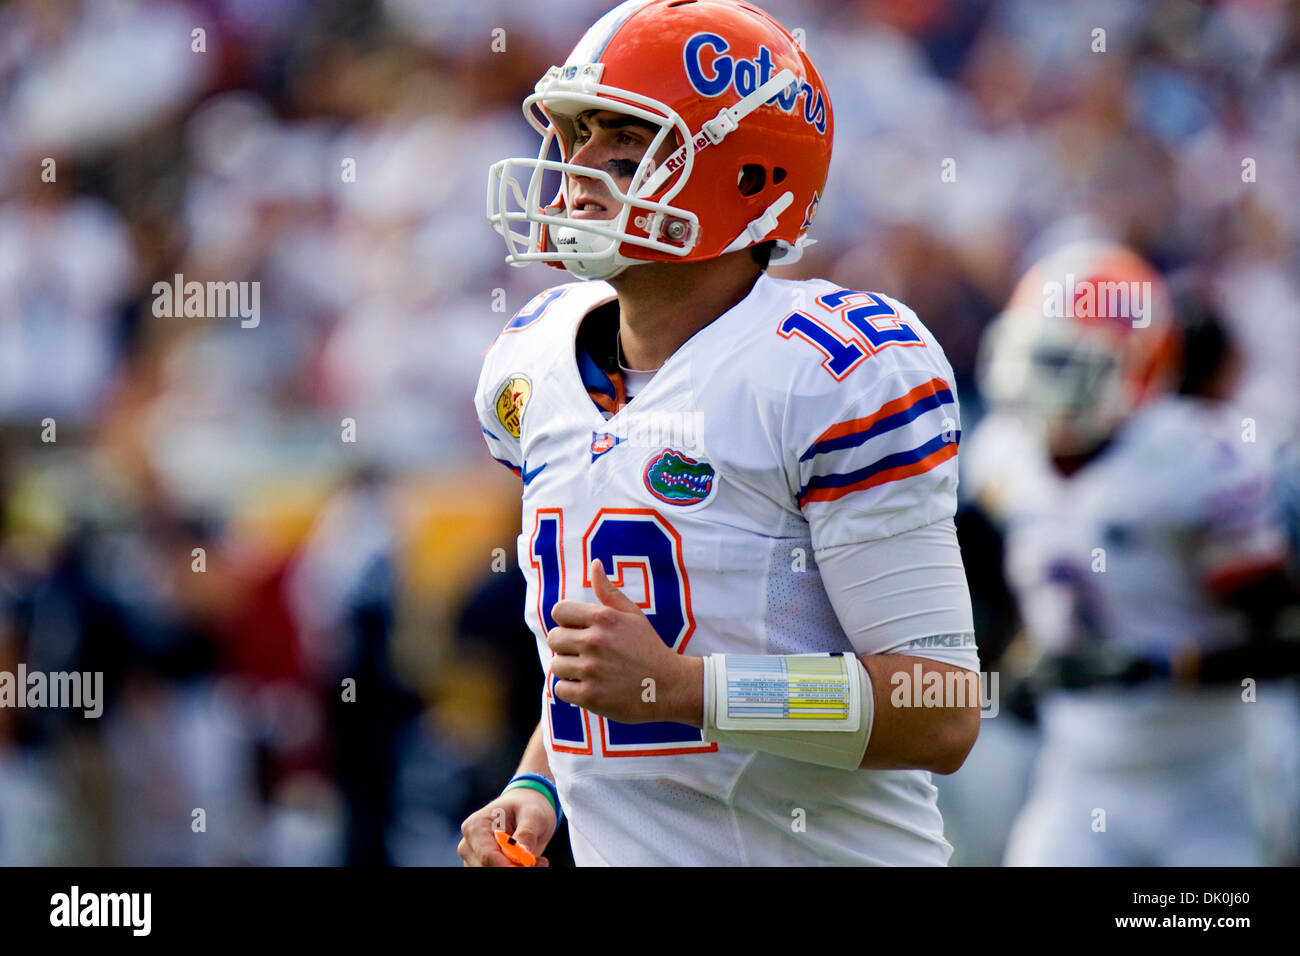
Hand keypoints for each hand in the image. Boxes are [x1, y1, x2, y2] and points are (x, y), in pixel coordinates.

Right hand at [458, 788, 555, 866]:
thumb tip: (523, 853)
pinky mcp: (481, 867)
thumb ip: (527, 833)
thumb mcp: (533, 814)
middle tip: (540, 861)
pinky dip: (514, 870)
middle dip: (515, 868)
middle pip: (488, 868)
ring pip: (492, 873)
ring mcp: (472, 859)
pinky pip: (495, 874)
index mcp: (475, 826)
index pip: (487, 856)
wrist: (524, 812)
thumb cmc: (526, 808)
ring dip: (516, 869)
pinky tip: (527, 863)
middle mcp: (469, 845)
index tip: (529, 866)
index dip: (508, 866)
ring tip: (535, 859)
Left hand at [548, 559, 701, 725]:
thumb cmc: (648, 648)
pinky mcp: (590, 696)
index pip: (559, 611)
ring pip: (556, 665)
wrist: (669, 687)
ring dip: (569, 669)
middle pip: (554, 638)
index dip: (567, 621)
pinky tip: (590, 687)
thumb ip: (609, 591)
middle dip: (566, 646)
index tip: (580, 631)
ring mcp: (592, 669)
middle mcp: (595, 641)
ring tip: (589, 671)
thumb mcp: (632, 615)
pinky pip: (560, 689)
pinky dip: (571, 691)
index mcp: (604, 618)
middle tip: (584, 653)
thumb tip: (595, 564)